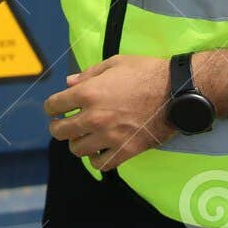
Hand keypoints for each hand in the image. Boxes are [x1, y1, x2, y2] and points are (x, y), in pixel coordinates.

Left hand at [42, 54, 174, 170]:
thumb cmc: (146, 72)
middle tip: (63, 125)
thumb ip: (89, 74)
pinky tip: (100, 150)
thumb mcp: (115, 63)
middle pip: (60, 132)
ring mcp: (109, 137)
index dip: (51, 107)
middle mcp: (94, 117)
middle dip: (57, 127)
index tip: (55, 109)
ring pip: (77, 150)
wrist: (176, 92)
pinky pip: (100, 164)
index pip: (54, 106)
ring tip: (83, 137)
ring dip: (77, 143)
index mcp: (88, 93)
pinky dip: (96, 159)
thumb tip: (69, 83)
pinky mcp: (125, 151)